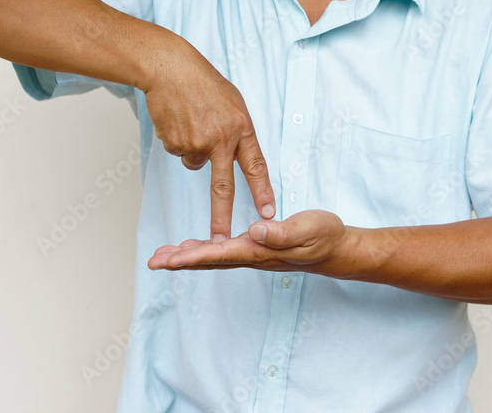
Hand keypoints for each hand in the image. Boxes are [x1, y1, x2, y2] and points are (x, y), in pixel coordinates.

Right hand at [141, 45, 275, 240]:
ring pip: (194, 162)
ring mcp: (196, 142)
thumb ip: (234, 134)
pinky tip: (177, 118)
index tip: (269, 214)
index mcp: (241, 128)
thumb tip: (222, 161)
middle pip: (222, 186)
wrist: (169, 67)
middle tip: (221, 240)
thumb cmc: (202, 82)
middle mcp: (220, 139)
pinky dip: (177, 139)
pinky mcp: (175, 142)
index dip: (262, 191)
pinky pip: (178, 151)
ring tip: (190, 119)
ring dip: (192, 148)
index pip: (255, 166)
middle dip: (221, 217)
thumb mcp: (232, 103)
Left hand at [147, 209, 357, 279]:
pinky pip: (222, 252)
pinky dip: (202, 251)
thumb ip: (282, 233)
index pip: (220, 255)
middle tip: (153, 262)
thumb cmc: (324, 236)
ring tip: (162, 257)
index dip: (193, 257)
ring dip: (186, 257)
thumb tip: (255, 231)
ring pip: (212, 258)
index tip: (170, 260)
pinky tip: (191, 248)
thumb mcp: (307, 229)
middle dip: (180, 261)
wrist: (338, 248)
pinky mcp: (256, 248)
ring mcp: (253, 254)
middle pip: (208, 261)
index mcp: (259, 251)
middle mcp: (251, 255)